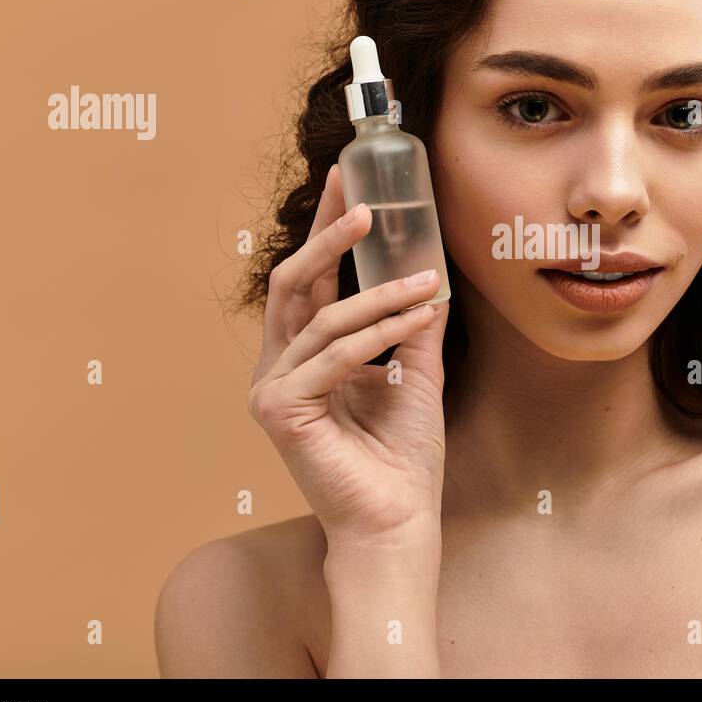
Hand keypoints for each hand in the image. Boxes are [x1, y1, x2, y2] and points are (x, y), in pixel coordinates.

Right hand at [247, 163, 449, 546]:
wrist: (398, 520)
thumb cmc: (402, 456)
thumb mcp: (416, 372)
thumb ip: (413, 324)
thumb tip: (430, 274)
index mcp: (303, 356)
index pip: (310, 282)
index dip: (326, 231)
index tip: (346, 181)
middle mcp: (278, 367)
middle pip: (295, 283)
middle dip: (329, 236)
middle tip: (364, 200)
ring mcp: (271, 389)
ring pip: (323, 318)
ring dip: (380, 295)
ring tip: (426, 282)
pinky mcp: (279, 411)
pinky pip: (333, 355)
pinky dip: (377, 333)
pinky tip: (413, 318)